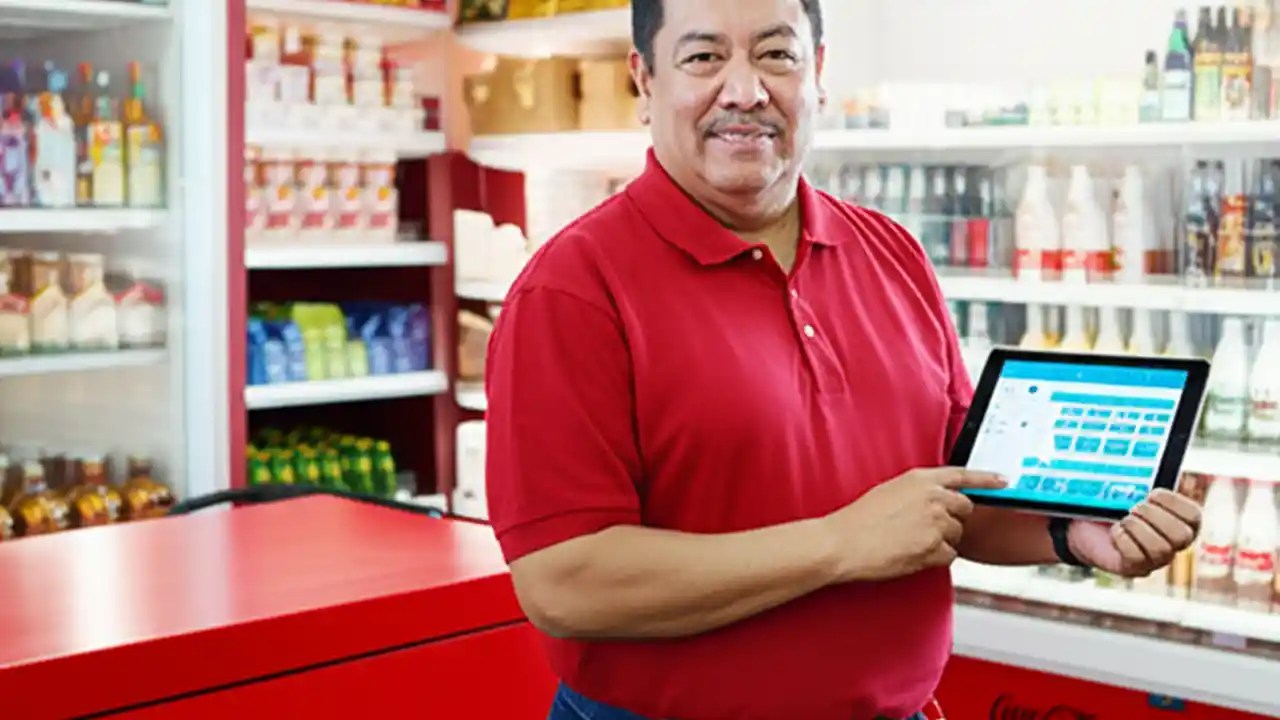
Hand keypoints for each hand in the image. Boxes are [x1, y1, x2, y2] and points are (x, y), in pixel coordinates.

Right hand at [822, 467, 1006, 582]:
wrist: (843, 542)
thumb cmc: (858, 519)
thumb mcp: (889, 491)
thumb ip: (918, 493)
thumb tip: (936, 503)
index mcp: (920, 479)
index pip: (963, 475)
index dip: (986, 478)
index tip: (1003, 481)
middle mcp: (933, 498)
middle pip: (965, 508)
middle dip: (953, 519)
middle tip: (929, 527)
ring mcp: (936, 524)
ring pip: (956, 535)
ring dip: (940, 541)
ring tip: (910, 542)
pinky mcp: (934, 548)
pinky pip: (948, 555)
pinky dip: (935, 558)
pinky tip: (912, 554)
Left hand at [1067, 489, 1201, 577]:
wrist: (1081, 523)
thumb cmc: (1110, 502)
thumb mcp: (1128, 487)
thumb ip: (1143, 479)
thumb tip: (1143, 453)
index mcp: (1178, 520)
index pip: (1193, 516)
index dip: (1173, 503)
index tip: (1151, 492)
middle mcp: (1172, 544)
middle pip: (1182, 537)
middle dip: (1155, 517)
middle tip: (1134, 507)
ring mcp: (1155, 560)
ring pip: (1161, 550)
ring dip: (1138, 529)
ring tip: (1123, 520)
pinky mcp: (1133, 569)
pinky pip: (1136, 559)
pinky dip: (1123, 540)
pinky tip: (1115, 532)